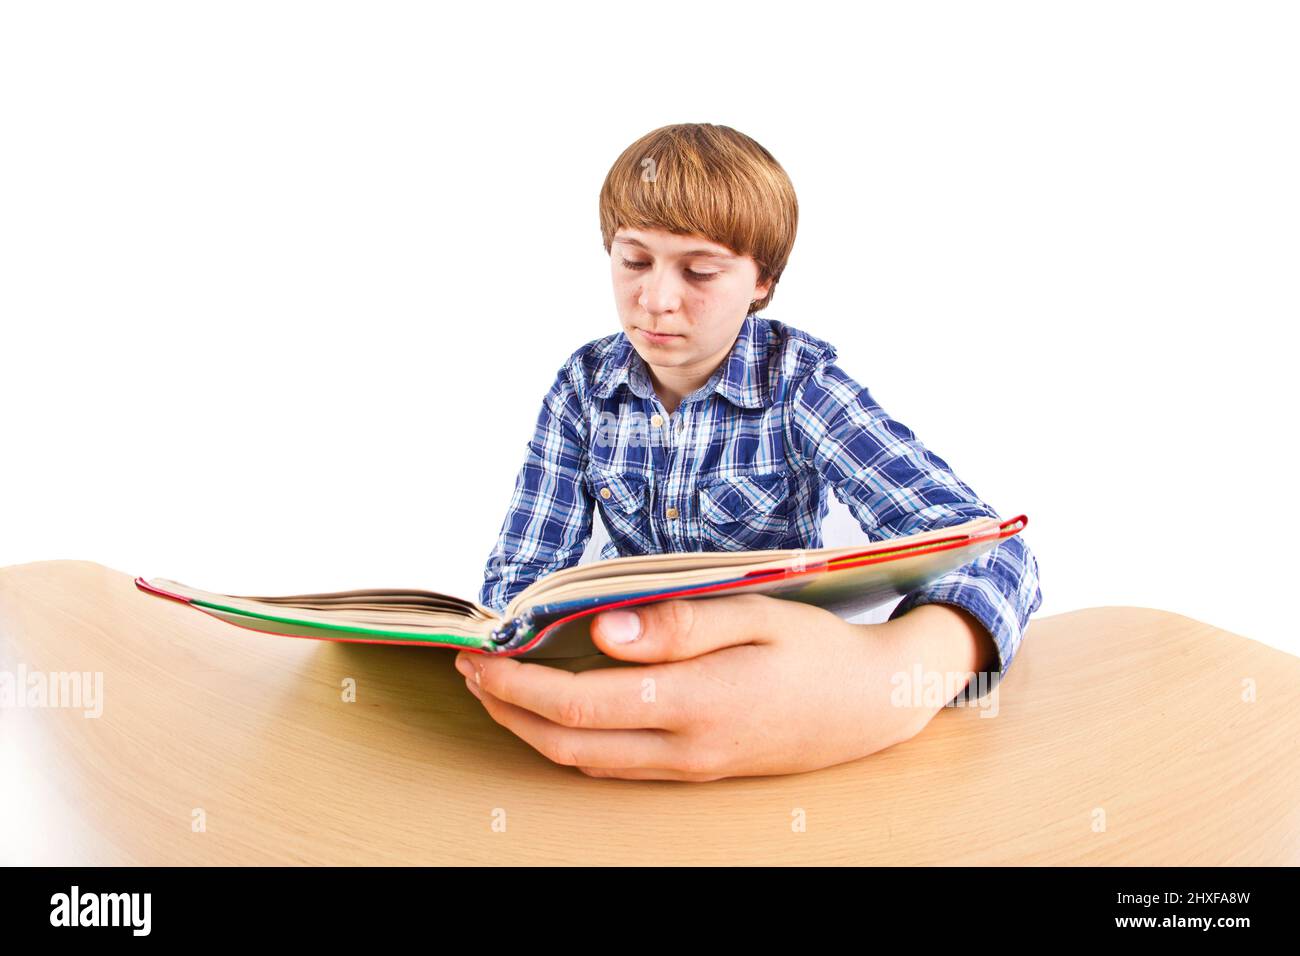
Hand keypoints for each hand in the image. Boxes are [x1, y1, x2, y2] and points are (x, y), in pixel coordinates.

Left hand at [453, 594, 944, 780]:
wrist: (876, 705)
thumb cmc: (819, 647)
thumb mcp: (757, 613)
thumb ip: (678, 623)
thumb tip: (600, 634)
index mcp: (698, 703)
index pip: (580, 705)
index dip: (518, 684)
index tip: (482, 652)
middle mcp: (687, 748)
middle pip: (570, 744)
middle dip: (509, 710)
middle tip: (472, 670)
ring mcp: (691, 767)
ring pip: (589, 762)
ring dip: (533, 730)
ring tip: (499, 689)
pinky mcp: (697, 770)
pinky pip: (618, 766)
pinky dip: (573, 741)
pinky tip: (559, 713)